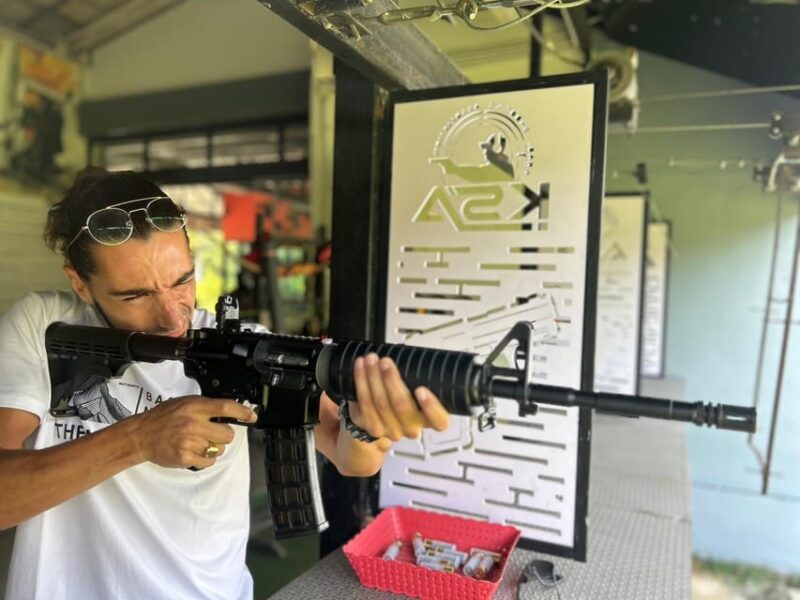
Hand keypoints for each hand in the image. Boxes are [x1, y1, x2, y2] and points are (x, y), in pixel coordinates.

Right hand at [130, 396, 256, 468]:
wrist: (141, 435)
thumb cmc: (162, 418)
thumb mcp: (184, 403)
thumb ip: (205, 406)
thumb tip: (229, 411)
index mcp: (194, 407)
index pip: (225, 407)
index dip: (242, 412)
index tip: (252, 416)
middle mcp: (193, 424)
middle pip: (227, 434)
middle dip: (224, 435)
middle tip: (213, 433)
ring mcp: (190, 442)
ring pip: (219, 448)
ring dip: (214, 447)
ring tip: (199, 442)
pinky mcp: (186, 457)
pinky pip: (209, 460)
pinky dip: (206, 458)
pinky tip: (196, 451)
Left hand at [348, 354, 448, 441]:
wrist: (380, 414)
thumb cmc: (404, 396)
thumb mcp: (416, 386)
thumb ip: (418, 377)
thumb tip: (412, 355)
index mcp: (429, 418)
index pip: (439, 421)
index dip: (431, 407)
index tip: (421, 389)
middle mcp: (411, 427)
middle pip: (402, 406)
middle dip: (391, 380)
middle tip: (386, 362)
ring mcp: (390, 429)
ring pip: (380, 403)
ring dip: (373, 376)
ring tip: (371, 359)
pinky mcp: (370, 425)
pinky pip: (364, 402)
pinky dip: (361, 380)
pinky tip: (361, 366)